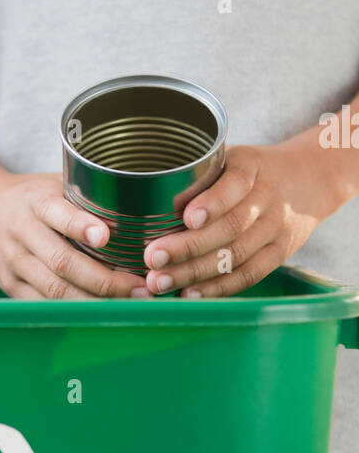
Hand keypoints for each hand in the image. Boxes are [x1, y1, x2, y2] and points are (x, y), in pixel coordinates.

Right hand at [0, 170, 148, 300]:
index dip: (80, 226)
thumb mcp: (52, 183)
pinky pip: (46, 305)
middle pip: (63, 263)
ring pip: (56, 291)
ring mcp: (14, 264)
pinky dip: (77, 312)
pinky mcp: (11, 287)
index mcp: (35, 203)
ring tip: (132, 303)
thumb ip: (87, 195)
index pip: (57, 214)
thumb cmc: (29, 197)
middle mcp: (22, 234)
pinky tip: (104, 314)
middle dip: (105, 280)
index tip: (105, 236)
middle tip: (141, 286)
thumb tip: (145, 205)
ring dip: (97, 301)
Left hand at [143, 133, 347, 298]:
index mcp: (251, 168)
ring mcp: (276, 229)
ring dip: (195, 273)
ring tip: (160, 282)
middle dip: (188, 246)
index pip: (234, 185)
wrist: (308, 179)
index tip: (186, 218)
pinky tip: (190, 295)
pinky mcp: (280, 253)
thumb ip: (198, 175)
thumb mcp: (230, 158)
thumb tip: (143, 197)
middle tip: (152, 257)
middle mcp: (268, 199)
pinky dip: (218, 288)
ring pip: (236, 256)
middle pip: (230, 227)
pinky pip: (249, 275)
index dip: (212, 203)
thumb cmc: (251, 171)